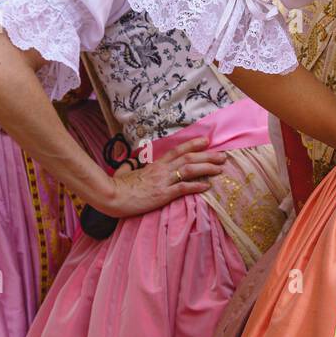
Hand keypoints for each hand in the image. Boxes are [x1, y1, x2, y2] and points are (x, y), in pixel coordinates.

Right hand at [92, 138, 227, 218]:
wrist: (113, 195)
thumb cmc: (119, 185)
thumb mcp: (129, 172)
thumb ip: (136, 167)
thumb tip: (134, 164)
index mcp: (155, 164)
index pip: (177, 150)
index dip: (193, 145)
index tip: (206, 141)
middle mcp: (162, 170)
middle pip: (188, 158)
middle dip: (207, 155)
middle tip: (222, 155)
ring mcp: (163, 181)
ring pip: (189, 170)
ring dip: (206, 168)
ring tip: (220, 168)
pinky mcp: (162, 194)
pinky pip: (182, 188)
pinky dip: (196, 185)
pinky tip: (207, 186)